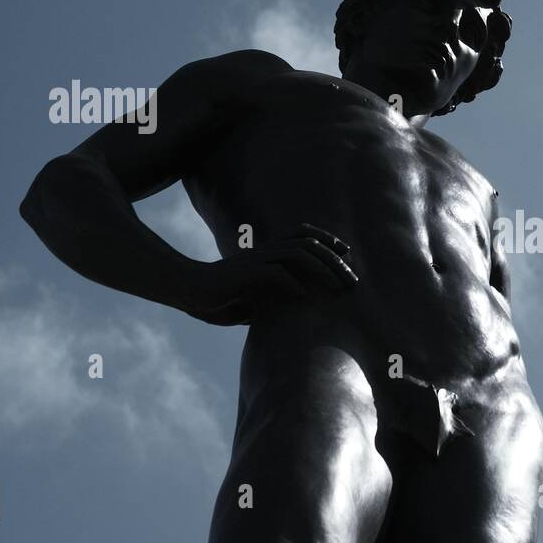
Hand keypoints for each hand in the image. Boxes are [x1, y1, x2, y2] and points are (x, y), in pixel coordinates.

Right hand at [185, 223, 355, 325]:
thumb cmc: (221, 296)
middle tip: (353, 280)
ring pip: (298, 254)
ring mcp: (255, 261)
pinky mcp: (244, 275)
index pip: (302, 233)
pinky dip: (294, 284)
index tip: (346, 252)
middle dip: (335, 260)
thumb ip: (276, 296)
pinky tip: (307, 298)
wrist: (190, 292)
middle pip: (308, 244)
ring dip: (323, 270)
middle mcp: (264, 250)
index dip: (326, 238)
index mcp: (268, 251)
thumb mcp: (256, 296)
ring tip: (338, 288)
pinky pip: (275, 274)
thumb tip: (297, 308)